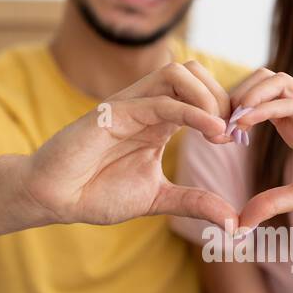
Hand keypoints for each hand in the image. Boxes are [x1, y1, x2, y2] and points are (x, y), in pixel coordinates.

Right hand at [24, 61, 237, 227]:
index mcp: (158, 119)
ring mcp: (129, 105)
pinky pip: (159, 101)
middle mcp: (145, 105)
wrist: (54, 198)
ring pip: (178, 73)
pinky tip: (212, 131)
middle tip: (233, 132)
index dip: (225, 107)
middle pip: (194, 71)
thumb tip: (233, 221)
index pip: (200, 91)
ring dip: (209, 96)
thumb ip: (194, 203)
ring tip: (222, 131)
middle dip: (222, 96)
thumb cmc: (96, 193)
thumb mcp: (158, 199)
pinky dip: (192, 111)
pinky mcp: (113, 114)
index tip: (239, 138)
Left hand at [226, 69, 292, 228]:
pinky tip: (245, 123)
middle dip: (232, 97)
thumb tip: (239, 224)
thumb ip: (272, 203)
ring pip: (275, 81)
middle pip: (259, 80)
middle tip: (216, 126)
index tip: (215, 138)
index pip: (255, 101)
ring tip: (230, 123)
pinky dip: (266, 106)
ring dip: (246, 96)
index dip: (231, 113)